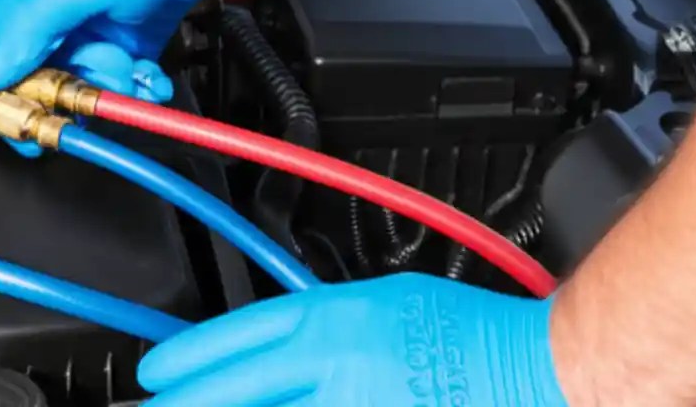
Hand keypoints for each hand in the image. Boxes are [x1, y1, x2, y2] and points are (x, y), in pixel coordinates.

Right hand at [0, 0, 258, 98]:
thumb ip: (32, 30)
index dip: (10, 88)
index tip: (31, 117)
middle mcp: (57, 13)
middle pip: (45, 75)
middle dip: (74, 89)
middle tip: (108, 75)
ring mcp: (95, 25)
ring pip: (88, 80)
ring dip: (113, 88)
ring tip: (138, 72)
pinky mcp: (132, 35)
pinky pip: (124, 76)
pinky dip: (140, 85)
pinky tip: (156, 81)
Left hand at [138, 273, 566, 406]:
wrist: (536, 373)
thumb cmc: (470, 329)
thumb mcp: (381, 299)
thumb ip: (324, 319)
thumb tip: (280, 341)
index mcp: (336, 319)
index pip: (241, 337)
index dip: (191, 356)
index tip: (159, 370)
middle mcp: (337, 369)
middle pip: (240, 389)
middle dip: (187, 401)